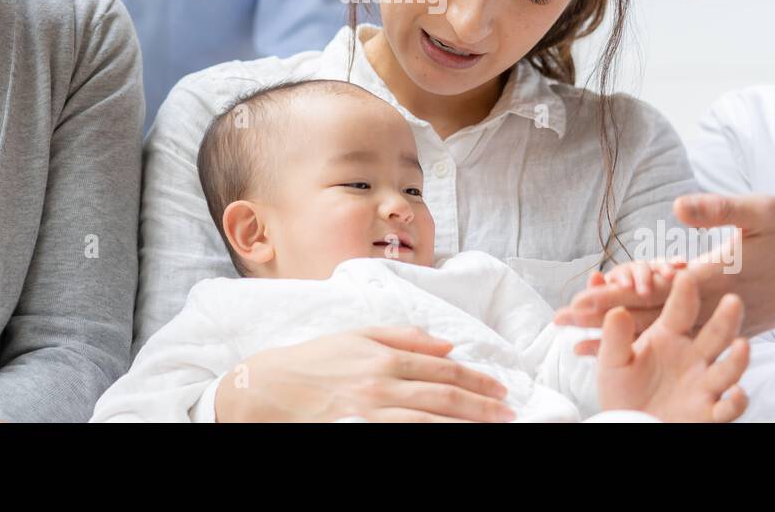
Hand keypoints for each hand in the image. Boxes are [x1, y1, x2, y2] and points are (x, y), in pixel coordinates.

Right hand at [213, 326, 515, 421]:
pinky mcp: (358, 433)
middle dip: (482, 406)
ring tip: (493, 428)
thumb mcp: (356, 336)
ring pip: (430, 422)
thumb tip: (446, 345)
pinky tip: (452, 438)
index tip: (500, 389)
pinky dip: (432, 438)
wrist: (266, 390)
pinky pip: (405, 439)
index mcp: (382, 356)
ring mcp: (370, 414)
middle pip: (443, 398)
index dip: (476, 379)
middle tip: (509, 413)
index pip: (442, 369)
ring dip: (466, 425)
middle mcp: (380, 385)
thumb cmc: (313, 361)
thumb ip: (404, 337)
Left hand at [556, 195, 774, 339]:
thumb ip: (720, 210)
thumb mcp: (762, 211)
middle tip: (563, 326)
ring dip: (626, 333)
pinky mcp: (734, 321)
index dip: (610, 299)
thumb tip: (678, 209)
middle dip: (604, 322)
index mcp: (711, 278)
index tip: (575, 305)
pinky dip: (657, 333)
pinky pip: (686, 332)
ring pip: (664, 329)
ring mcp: (724, 318)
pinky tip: (640, 338)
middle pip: (648, 316)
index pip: (649, 292)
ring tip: (587, 343)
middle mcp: (713, 305)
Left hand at [590, 270, 749, 421]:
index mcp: (669, 336)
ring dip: (738, 358)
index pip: (680, 310)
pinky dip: (736, 402)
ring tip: (743, 345)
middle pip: (715, 333)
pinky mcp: (710, 412)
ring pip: (728, 368)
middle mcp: (693, 356)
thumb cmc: (621, 390)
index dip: (683, 294)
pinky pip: (728, 407)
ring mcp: (704, 383)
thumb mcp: (613, 361)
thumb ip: (615, 337)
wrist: (628, 425)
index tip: (685, 276)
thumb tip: (616, 310)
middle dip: (725, 318)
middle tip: (733, 299)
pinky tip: (737, 393)